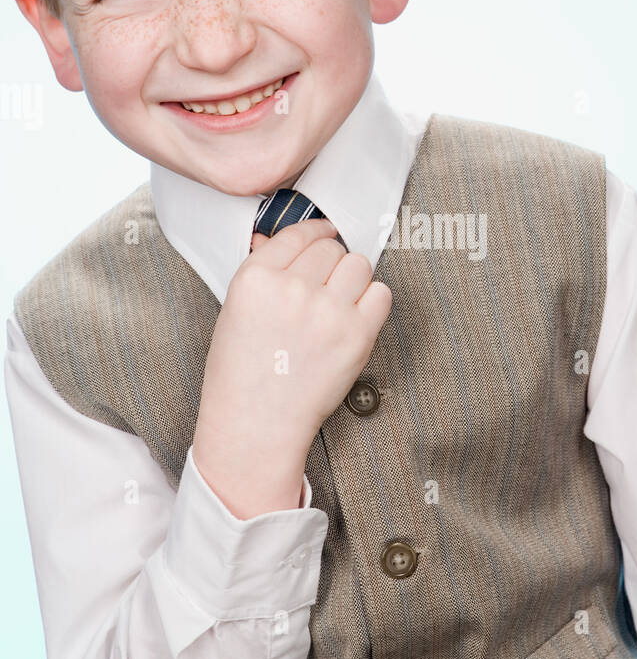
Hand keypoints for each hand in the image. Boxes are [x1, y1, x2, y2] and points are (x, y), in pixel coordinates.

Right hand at [192, 218, 391, 518]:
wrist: (256, 425)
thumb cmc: (241, 374)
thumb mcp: (234, 312)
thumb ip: (260, 271)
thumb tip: (274, 239)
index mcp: (255, 278)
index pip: (297, 233)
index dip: (315, 232)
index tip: (324, 234)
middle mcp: (292, 289)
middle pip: (331, 248)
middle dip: (330, 262)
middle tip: (325, 286)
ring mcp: (328, 311)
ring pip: (359, 264)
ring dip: (353, 279)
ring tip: (339, 303)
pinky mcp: (357, 335)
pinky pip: (381, 294)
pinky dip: (372, 302)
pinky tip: (355, 318)